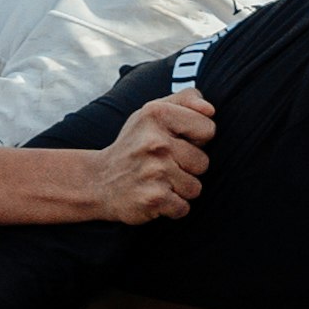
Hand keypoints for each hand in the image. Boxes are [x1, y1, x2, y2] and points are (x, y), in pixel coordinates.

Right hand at [79, 92, 216, 224]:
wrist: (98, 181)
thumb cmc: (135, 144)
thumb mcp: (152, 112)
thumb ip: (185, 100)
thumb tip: (210, 109)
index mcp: (157, 114)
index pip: (208, 129)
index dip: (196, 138)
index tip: (176, 141)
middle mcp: (155, 141)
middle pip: (203, 162)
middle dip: (187, 168)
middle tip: (161, 164)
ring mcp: (155, 170)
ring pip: (195, 187)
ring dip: (179, 189)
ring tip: (157, 180)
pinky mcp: (154, 198)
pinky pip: (184, 208)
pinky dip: (172, 207)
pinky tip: (154, 196)